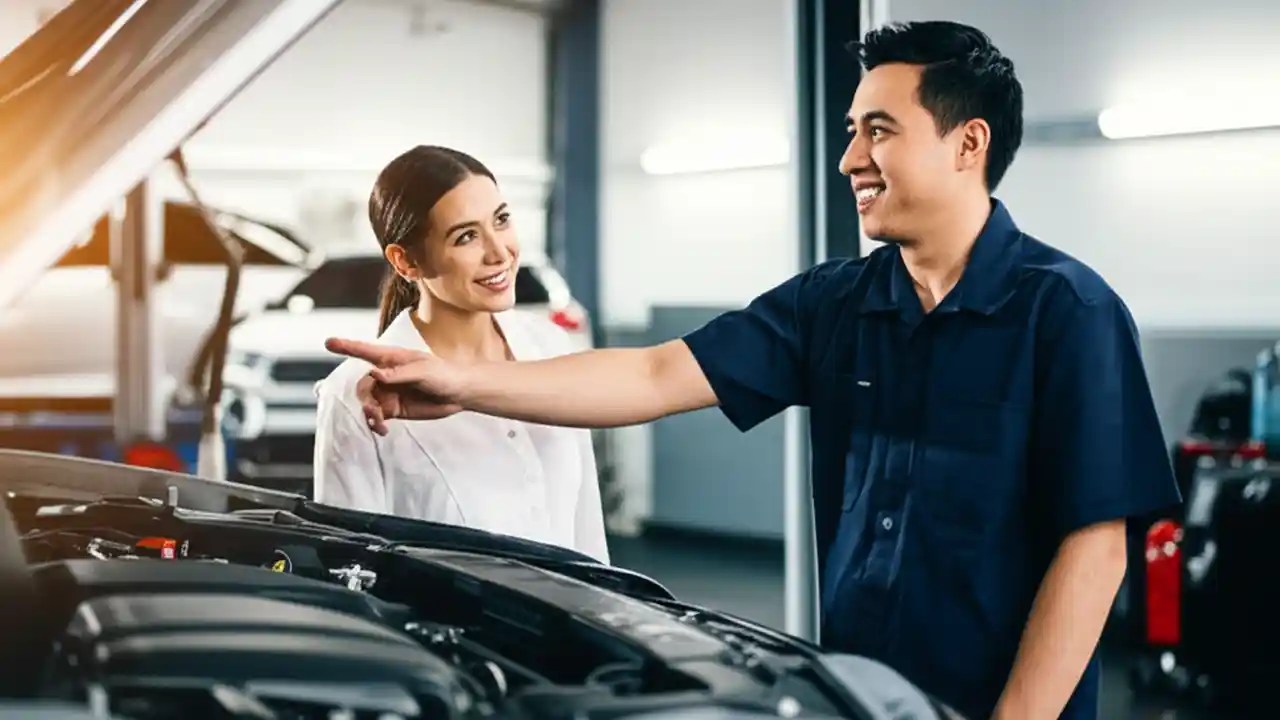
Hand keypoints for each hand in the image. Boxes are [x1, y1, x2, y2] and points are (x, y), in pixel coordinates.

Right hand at [326, 338, 465, 434]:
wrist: (459, 394)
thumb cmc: (443, 374)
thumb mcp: (423, 371)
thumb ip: (398, 374)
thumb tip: (374, 373)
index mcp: (392, 359)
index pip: (365, 351)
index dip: (346, 347)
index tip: (329, 343)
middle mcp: (386, 375)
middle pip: (363, 386)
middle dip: (364, 399)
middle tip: (372, 412)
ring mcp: (389, 392)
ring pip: (368, 403)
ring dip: (369, 414)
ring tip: (379, 423)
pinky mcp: (394, 408)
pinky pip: (377, 416)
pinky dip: (375, 423)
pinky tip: (382, 429)